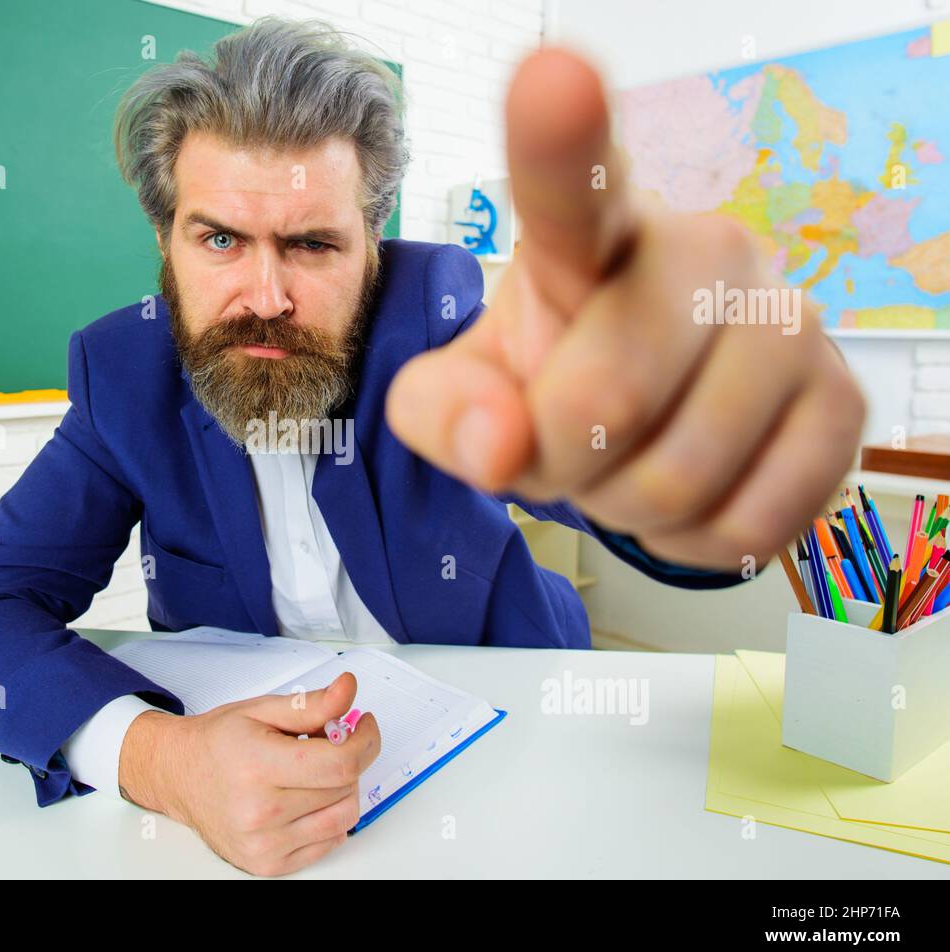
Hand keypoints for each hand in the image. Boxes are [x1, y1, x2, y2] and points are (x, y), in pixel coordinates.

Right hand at [118, 672, 378, 875]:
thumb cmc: (218, 742)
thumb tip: (348, 690)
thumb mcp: (262, 710)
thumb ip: (312, 704)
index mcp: (257, 766)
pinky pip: (329, 841)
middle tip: (325, 743)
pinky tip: (305, 798)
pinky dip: (329, 817)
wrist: (178, 775)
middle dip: (347, 759)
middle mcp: (259, 811)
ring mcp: (264, 843)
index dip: (365, 740)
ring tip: (314, 772)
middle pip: (345, 787)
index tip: (363, 724)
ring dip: (341, 789)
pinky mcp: (269, 864)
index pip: (340, 763)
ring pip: (344, 817)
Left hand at [385, 48, 864, 571]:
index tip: (551, 80)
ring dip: (623, 507)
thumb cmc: (551, 378)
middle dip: (559, 463)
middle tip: (562, 447)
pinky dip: (690, 541)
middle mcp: (704, 252)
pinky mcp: (841, 403)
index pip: (576, 186)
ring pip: (679, 477)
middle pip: (604, 401)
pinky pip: (744, 523)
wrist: (645, 418)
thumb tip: (495, 443)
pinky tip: (688, 495)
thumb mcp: (465, 393)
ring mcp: (789, 322)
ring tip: (623, 465)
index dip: (560, 138)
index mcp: (594, 235)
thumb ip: (442, 410)